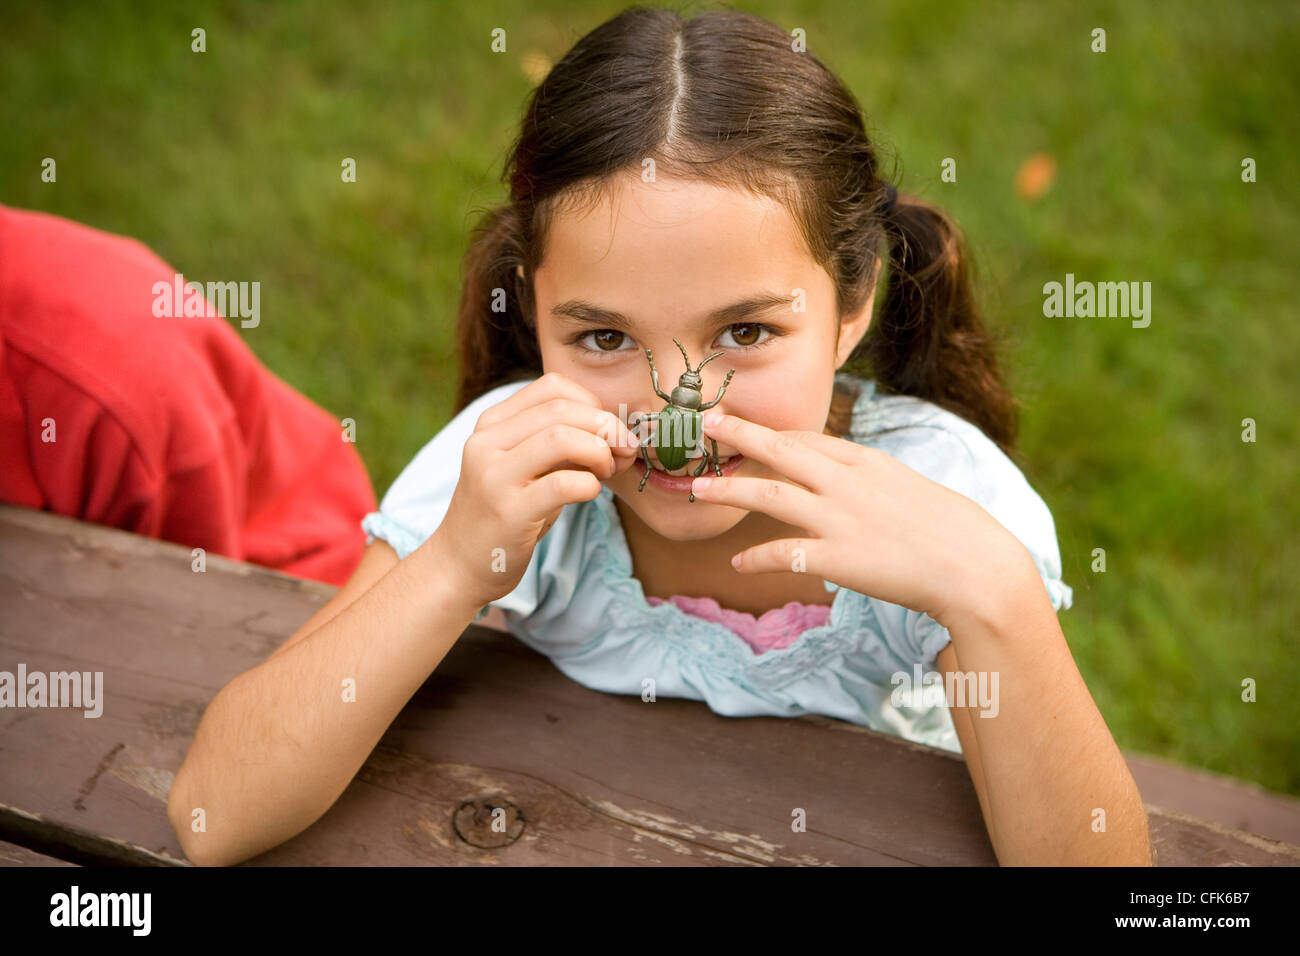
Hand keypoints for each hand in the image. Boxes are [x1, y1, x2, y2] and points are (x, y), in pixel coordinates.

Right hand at [432, 372, 638, 610]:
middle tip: (624, 450)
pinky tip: (589, 493)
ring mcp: (495, 476)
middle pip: (562, 409)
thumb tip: (615, 429)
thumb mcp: (524, 467)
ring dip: (599, 452)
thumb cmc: (504, 514)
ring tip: (606, 471)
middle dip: (606, 426)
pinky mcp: (509, 511)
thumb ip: (558, 441)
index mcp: (492, 424)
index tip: (609, 430)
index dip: (593, 403)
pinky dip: (590, 485)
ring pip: (562, 438)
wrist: (459, 565)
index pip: (552, 387)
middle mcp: (487, 443)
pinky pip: (564, 483)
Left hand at [688, 411, 1033, 629]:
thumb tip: (846, 483)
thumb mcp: (908, 488)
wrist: (976, 567)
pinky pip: (783, 553)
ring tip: (698, 489)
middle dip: (739, 435)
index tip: (744, 429)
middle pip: (781, 450)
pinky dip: (756, 556)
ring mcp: (839, 518)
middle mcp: (847, 483)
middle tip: (706, 425)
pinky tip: (739, 562)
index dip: (771, 433)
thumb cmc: (951, 531)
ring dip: (730, 491)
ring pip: (769, 494)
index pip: (808, 438)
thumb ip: (872, 482)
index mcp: (867, 462)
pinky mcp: (837, 557)